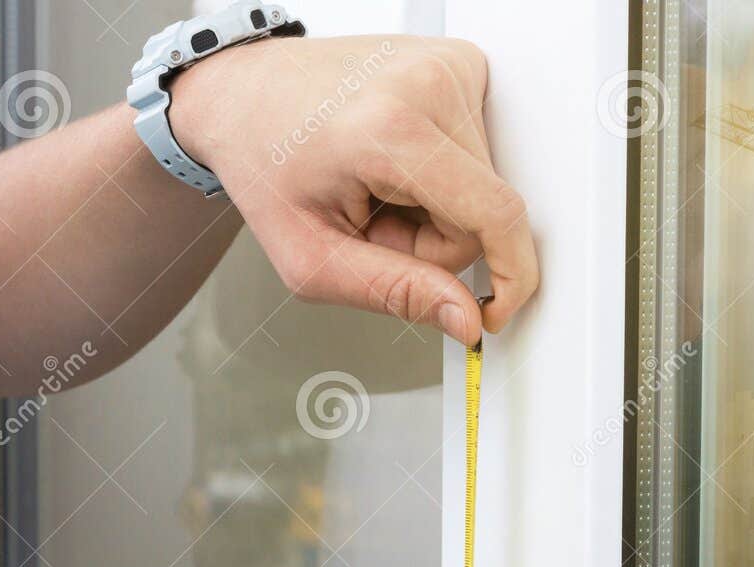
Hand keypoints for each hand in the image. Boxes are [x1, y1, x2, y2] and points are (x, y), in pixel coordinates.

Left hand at [168, 35, 536, 344]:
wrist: (243, 97)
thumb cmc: (265, 166)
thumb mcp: (311, 257)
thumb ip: (394, 293)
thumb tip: (465, 317)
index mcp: (390, 129)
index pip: (494, 214)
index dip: (510, 275)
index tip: (496, 310)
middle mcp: (429, 83)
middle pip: (483, 210)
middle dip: (432, 239)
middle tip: (371, 219)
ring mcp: (447, 64)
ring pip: (482, 184)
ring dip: (433, 205)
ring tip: (375, 185)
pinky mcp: (456, 62)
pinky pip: (475, 150)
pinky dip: (438, 172)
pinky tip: (392, 160)